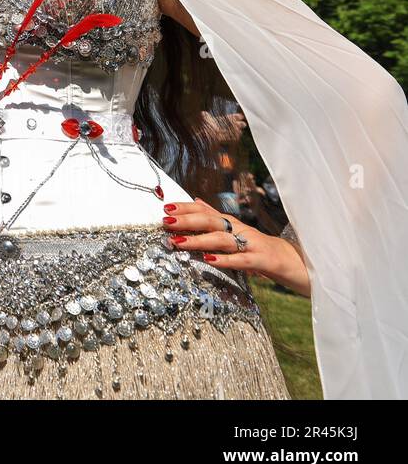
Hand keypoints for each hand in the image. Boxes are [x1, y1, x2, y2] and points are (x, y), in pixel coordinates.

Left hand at [162, 198, 310, 297]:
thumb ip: (216, 217)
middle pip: (212, 221)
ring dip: (199, 240)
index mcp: (232, 223)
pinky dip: (225, 259)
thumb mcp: (237, 231)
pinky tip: (208, 260)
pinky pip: (241, 260)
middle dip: (187, 220)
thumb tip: (195, 200)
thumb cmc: (260, 248)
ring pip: (223, 239)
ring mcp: (252, 244)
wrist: (297, 262)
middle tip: (166, 221)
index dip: (186, 208)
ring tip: (178, 241)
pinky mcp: (262, 261)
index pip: (206, 211)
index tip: (165, 208)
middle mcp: (241, 230)